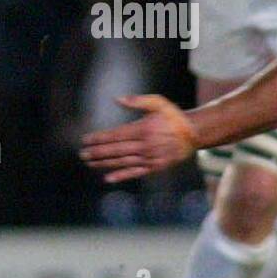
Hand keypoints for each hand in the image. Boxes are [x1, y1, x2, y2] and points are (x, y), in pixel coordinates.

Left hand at [80, 94, 197, 181]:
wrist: (194, 134)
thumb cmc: (173, 116)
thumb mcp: (158, 102)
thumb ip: (137, 100)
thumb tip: (116, 99)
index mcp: (144, 129)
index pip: (116, 135)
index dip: (99, 138)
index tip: (86, 140)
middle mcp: (145, 145)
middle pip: (116, 150)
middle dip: (97, 152)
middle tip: (82, 154)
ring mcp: (150, 158)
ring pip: (122, 162)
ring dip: (104, 163)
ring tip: (89, 163)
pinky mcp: (155, 167)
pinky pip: (135, 172)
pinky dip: (121, 176)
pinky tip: (108, 178)